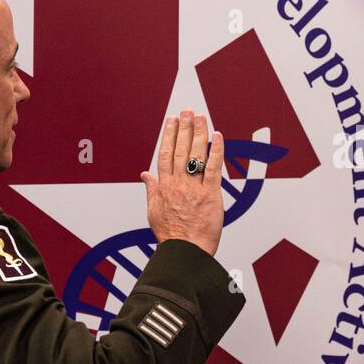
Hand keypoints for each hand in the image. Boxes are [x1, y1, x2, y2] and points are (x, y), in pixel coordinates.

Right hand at [140, 110, 224, 256]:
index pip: (165, 154)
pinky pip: (214, 168)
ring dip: (199, 133)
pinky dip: (216, 151)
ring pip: (196, 155)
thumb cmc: (172, 236)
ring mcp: (194, 188)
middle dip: (184, 128)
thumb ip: (151, 190)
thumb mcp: (154, 212)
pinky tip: (218, 137)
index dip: (169, 135)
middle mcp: (177, 184)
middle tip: (187, 111)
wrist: (185, 252)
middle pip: (180, 149)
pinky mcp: (210, 195)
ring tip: (200, 117)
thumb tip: (145, 175)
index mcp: (164, 187)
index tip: (171, 120)